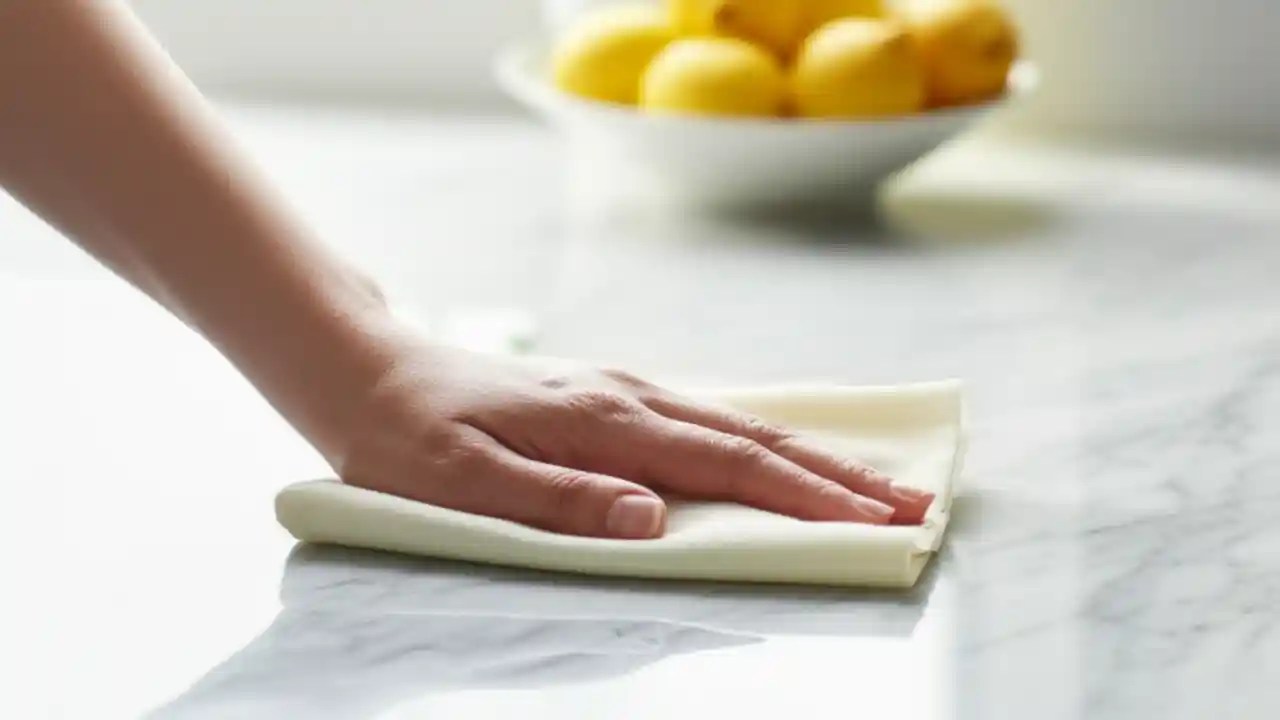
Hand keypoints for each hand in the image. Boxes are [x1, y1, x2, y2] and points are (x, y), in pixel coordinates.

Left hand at [332, 337, 934, 539]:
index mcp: (604, 422)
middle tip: (912, 504)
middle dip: (838, 476)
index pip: (728, 466)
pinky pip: (706, 417)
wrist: (368, 370)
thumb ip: (558, 501)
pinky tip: (779, 451)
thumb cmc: (407, 436)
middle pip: (755, 438)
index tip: (874, 522)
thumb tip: (652, 518)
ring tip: (872, 481)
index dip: (806, 497)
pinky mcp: (608, 394)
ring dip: (811, 455)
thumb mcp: (463, 481)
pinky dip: (763, 439)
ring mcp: (622, 390)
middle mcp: (627, 397)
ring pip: (737, 422)